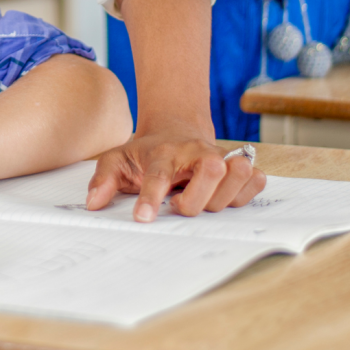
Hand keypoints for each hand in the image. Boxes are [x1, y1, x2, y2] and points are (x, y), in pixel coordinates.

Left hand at [85, 127, 265, 221]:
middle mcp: (197, 151)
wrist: (175, 130)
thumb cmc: (147, 153)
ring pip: (237, 176)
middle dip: (196, 199)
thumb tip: (93, 204)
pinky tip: (225, 198)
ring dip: (219, 200)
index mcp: (164, 152)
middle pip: (211, 171)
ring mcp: (222, 156)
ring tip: (199, 201)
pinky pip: (256, 181)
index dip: (152, 198)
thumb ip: (103, 180)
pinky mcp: (241, 166)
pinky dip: (245, 193)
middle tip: (179, 205)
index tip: (144, 218)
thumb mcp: (117, 160)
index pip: (159, 175)